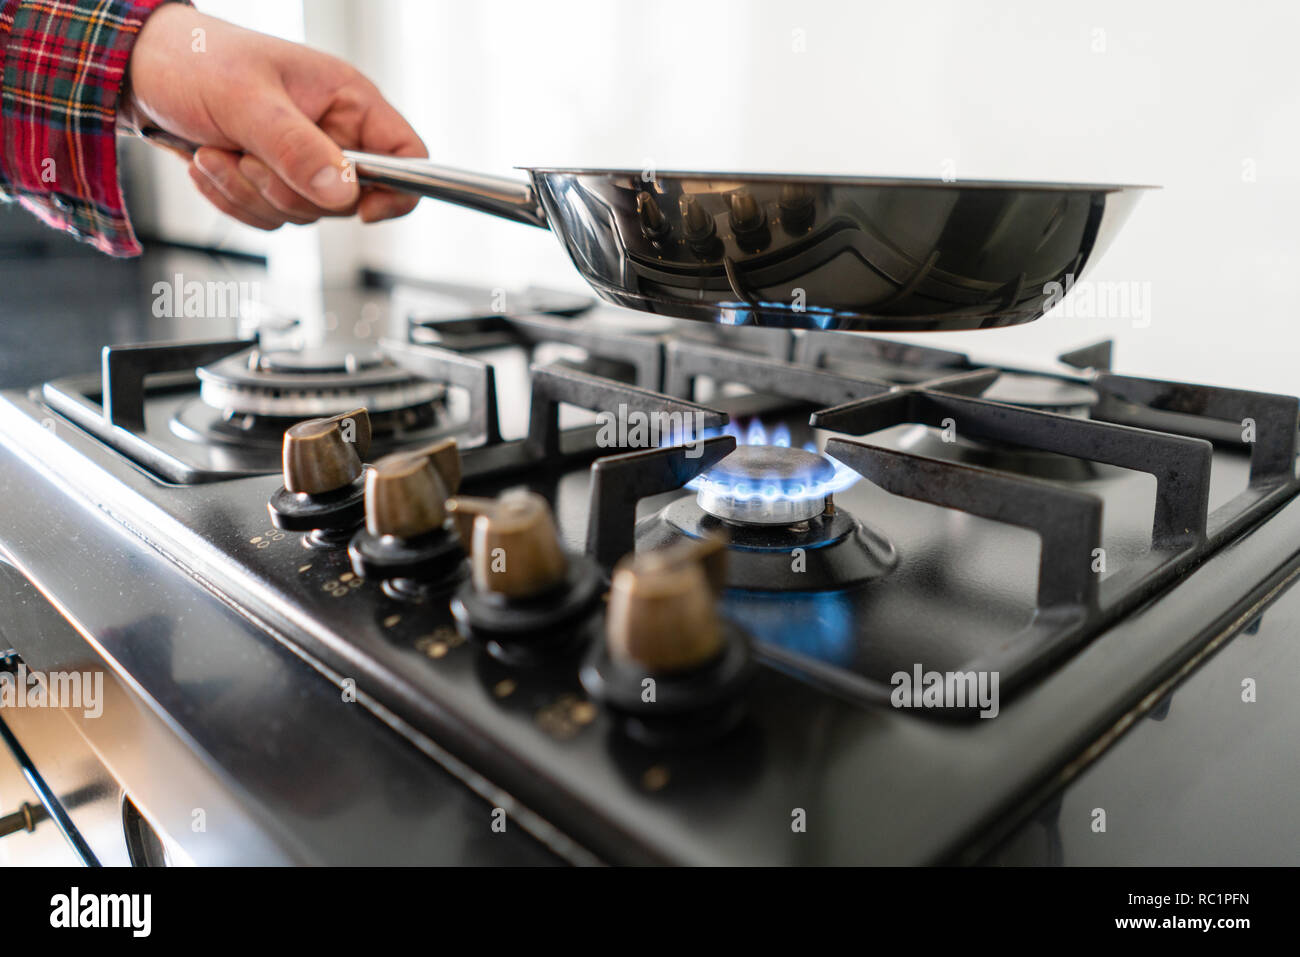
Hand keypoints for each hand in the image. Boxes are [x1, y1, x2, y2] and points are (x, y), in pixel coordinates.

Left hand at [125, 4, 424, 228]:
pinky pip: (270, 219)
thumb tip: (345, 193)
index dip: (396, 189)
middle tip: (247, 155)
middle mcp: (333, 134)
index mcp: (347, 101)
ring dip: (251, 193)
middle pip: (346, 200)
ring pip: (303, 214)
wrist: (139, 69)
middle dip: (287, 188)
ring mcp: (303, 162)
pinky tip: (211, 162)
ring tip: (217, 151)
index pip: (406, 156)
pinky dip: (234, 201)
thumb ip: (297, 148)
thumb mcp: (247, 100)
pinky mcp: (273, 183)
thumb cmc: (194, 59)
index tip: (359, 207)